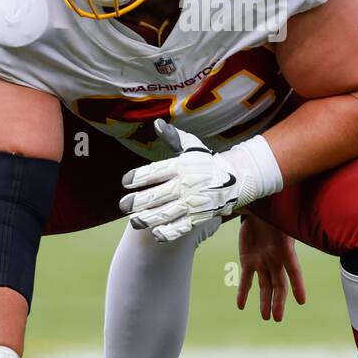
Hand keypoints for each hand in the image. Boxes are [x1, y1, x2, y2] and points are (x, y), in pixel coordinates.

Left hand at [119, 120, 243, 241]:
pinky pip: (182, 227)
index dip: (139, 177)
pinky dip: (169, 232)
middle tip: (123, 206)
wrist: (234, 180)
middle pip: (158, 195)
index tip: (125, 182)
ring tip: (134, 222)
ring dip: (149, 219)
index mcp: (182, 166)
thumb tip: (156, 123)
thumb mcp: (191, 146)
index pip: (156, 171)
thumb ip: (172, 137)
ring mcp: (193, 202)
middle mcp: (187, 184)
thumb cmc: (205, 162)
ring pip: (167, 213)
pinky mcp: (199, 217)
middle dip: (138, 202)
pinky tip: (155, 234)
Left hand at [237, 212, 305, 321]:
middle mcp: (275, 258)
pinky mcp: (249, 261)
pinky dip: (243, 292)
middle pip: (280, 284)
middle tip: (277, 318)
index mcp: (284, 247)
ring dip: (265, 302)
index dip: (298, 285)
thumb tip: (246, 201)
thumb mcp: (267, 206)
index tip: (302, 301)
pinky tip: (240, 306)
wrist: (258, 207)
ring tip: (267, 317)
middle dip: (279, 301)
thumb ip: (258, 207)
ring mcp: (263, 261)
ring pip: (266, 286)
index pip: (294, 269)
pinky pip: (246, 280)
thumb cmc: (267, 204)